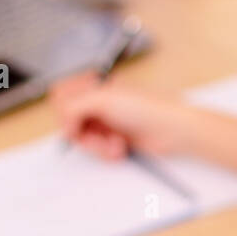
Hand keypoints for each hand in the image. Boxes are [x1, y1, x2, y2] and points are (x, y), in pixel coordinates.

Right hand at [49, 72, 195, 159]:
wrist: (173, 130)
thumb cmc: (148, 108)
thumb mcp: (105, 99)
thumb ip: (74, 106)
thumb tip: (65, 124)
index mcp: (97, 84)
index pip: (63, 95)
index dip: (64, 110)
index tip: (72, 120)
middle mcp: (100, 101)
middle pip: (70, 119)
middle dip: (81, 131)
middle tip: (92, 134)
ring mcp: (107, 120)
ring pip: (83, 136)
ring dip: (96, 144)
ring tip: (112, 144)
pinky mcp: (115, 137)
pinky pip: (97, 148)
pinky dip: (105, 151)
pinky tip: (119, 148)